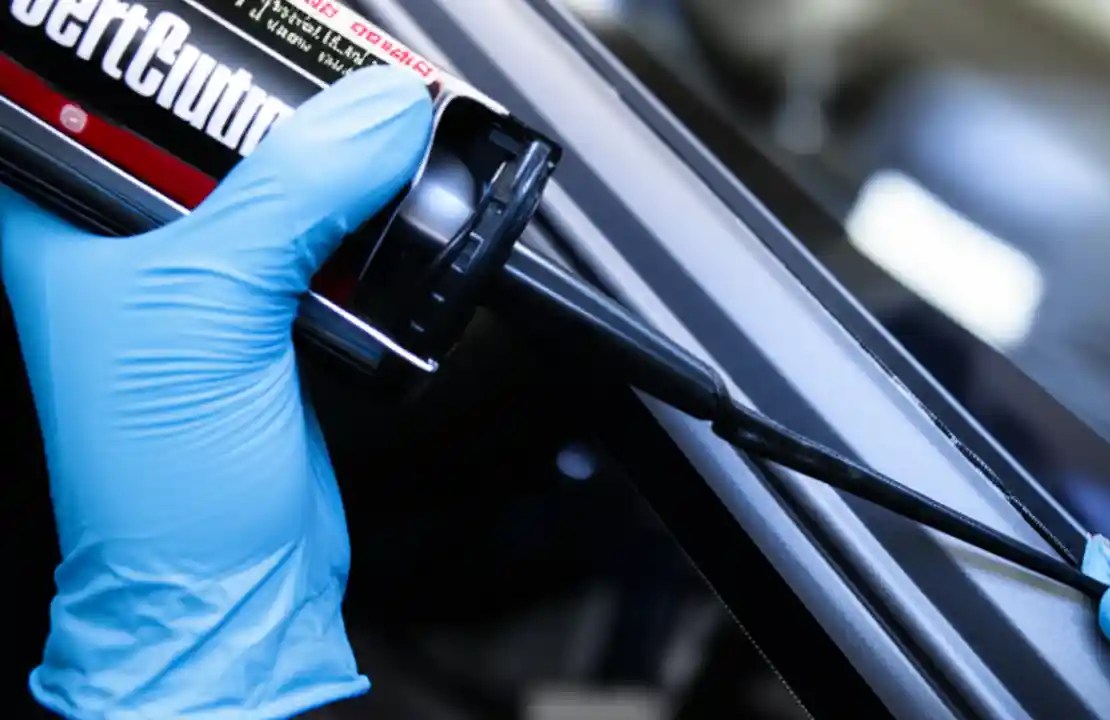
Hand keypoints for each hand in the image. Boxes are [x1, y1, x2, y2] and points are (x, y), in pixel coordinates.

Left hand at [1, 67, 431, 717]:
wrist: (241, 584)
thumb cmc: (163, 480)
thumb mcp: (210, 305)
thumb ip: (294, 193)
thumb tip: (378, 109)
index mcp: (62, 226)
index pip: (81, 89)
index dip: (140, 44)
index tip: (211, 21)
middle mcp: (128, 245)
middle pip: (194, 123)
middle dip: (259, 89)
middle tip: (317, 56)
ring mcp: (208, 280)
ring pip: (269, 175)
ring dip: (323, 148)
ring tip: (371, 110)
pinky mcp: (276, 314)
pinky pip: (322, 235)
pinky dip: (362, 212)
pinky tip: (391, 193)